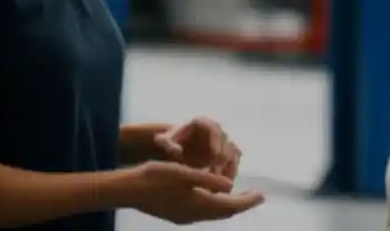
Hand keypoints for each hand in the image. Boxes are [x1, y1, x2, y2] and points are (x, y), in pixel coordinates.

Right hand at [123, 160, 264, 223]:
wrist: (128, 190)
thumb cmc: (154, 177)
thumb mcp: (182, 172)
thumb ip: (207, 180)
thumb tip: (230, 186)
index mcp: (198, 203)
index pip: (229, 205)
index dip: (247, 200)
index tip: (261, 196)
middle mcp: (194, 214)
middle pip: (224, 212)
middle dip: (241, 204)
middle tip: (255, 196)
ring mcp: (185, 217)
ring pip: (213, 214)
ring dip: (228, 206)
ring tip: (239, 196)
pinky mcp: (177, 215)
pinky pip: (204, 213)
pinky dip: (215, 206)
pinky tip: (214, 197)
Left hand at [153, 117, 242, 178]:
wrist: (179, 149)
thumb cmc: (171, 143)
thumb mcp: (164, 142)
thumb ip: (167, 144)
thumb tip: (177, 151)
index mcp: (202, 123)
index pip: (214, 129)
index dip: (217, 141)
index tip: (216, 155)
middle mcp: (217, 131)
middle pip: (226, 143)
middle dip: (223, 160)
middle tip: (216, 175)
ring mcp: (224, 143)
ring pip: (233, 155)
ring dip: (229, 170)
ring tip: (220, 183)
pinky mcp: (228, 155)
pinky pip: (234, 164)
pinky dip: (230, 175)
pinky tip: (224, 188)